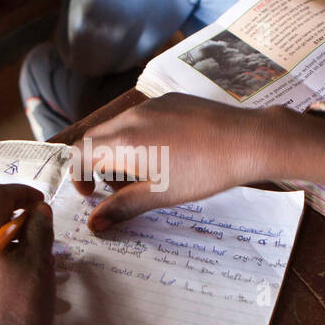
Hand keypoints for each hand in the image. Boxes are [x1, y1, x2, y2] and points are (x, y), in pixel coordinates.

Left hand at [0, 185, 55, 324]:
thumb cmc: (18, 311)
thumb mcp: (39, 264)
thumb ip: (39, 229)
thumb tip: (37, 210)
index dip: (23, 194)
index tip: (42, 205)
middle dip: (17, 223)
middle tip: (44, 240)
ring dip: (8, 245)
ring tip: (33, 268)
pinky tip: (14, 286)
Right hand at [72, 94, 324, 230]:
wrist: (247, 140)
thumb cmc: (203, 172)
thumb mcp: (161, 194)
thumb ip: (123, 206)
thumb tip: (94, 224)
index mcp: (123, 141)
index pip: (79, 153)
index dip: (78, 177)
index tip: (91, 195)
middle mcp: (131, 117)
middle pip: (95, 137)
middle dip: (96, 164)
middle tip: (117, 188)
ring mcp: (150, 104)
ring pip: (118, 126)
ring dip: (117, 150)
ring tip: (144, 172)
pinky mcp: (169, 99)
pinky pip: (140, 117)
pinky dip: (137, 135)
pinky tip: (166, 152)